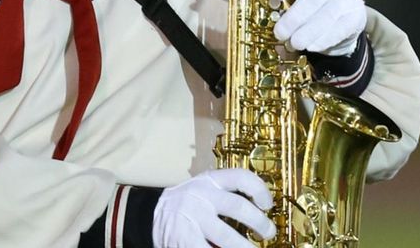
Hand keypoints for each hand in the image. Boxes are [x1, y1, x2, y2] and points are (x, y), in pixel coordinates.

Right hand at [152, 168, 274, 247]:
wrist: (151, 215)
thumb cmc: (186, 204)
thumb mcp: (203, 190)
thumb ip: (225, 195)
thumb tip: (260, 213)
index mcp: (208, 181)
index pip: (239, 177)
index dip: (259, 190)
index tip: (268, 205)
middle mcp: (200, 196)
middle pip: (238, 207)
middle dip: (260, 223)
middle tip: (268, 233)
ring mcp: (191, 218)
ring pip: (227, 236)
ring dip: (245, 247)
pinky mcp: (184, 239)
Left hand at [272, 0, 366, 55]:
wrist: (341, 12)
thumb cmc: (311, 1)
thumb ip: (282, 4)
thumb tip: (268, 21)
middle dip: (294, 17)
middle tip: (279, 32)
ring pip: (327, 15)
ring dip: (308, 32)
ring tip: (294, 43)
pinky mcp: (356, 15)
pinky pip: (340, 29)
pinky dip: (323, 39)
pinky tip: (311, 46)